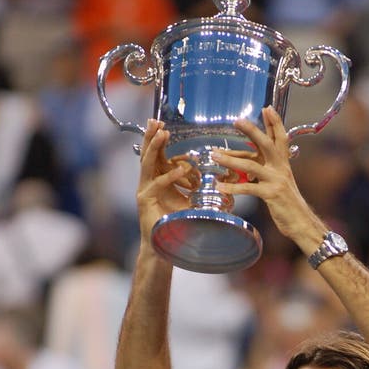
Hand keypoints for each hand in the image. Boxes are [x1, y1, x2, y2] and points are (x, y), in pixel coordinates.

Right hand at [136, 119, 199, 242]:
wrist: (166, 247)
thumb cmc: (178, 225)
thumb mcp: (192, 202)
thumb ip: (202, 190)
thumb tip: (224, 180)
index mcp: (157, 180)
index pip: (156, 155)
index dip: (158, 140)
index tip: (164, 124)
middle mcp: (148, 183)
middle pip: (148, 155)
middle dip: (151, 137)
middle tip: (156, 121)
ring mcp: (144, 191)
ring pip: (148, 165)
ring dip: (155, 148)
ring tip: (163, 134)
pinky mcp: (145, 201)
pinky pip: (157, 184)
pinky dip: (170, 177)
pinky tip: (181, 170)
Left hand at [211, 107, 324, 243]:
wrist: (301, 223)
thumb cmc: (288, 205)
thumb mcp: (281, 183)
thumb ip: (269, 172)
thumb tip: (251, 166)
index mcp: (284, 164)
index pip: (281, 138)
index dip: (275, 122)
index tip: (267, 108)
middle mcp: (281, 168)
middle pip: (266, 144)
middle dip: (252, 130)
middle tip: (236, 120)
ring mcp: (276, 180)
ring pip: (251, 165)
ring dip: (230, 159)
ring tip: (215, 155)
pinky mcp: (271, 194)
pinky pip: (248, 188)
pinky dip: (232, 187)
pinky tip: (220, 186)